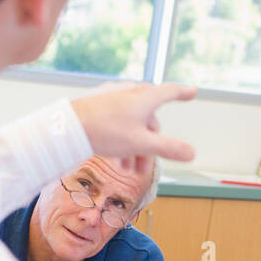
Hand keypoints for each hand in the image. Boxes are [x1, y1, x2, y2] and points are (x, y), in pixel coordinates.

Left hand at [70, 82, 197, 173]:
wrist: (67, 126)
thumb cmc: (106, 131)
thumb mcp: (141, 143)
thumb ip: (167, 148)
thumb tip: (191, 153)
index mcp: (144, 98)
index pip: (170, 91)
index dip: (183, 93)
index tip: (193, 91)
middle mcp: (130, 93)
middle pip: (150, 116)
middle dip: (151, 141)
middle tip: (146, 164)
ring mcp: (113, 97)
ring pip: (133, 122)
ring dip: (135, 146)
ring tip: (129, 169)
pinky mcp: (99, 104)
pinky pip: (118, 121)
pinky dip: (122, 139)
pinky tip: (117, 159)